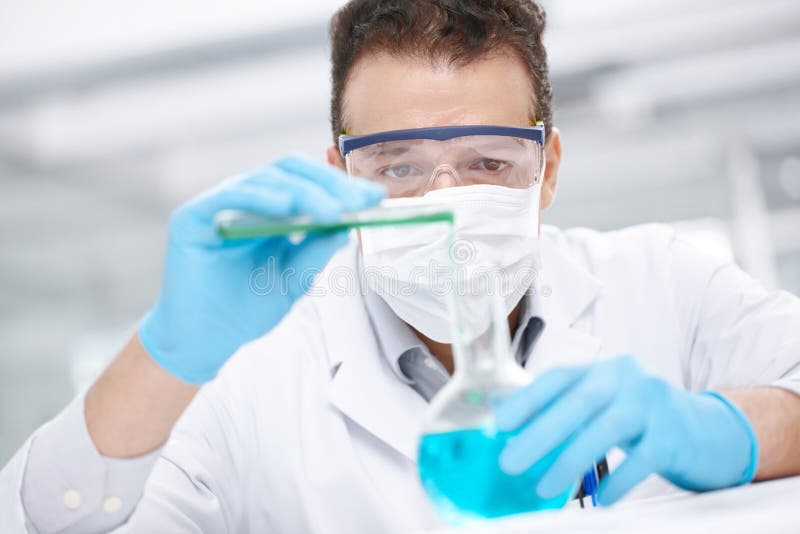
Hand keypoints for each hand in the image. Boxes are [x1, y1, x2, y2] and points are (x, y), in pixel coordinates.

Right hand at [139, 155, 384, 383]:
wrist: (204, 341)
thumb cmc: (246, 309)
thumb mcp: (293, 280)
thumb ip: (315, 251)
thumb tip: (346, 227)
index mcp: (270, 210)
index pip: (309, 184)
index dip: (341, 187)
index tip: (375, 197)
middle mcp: (245, 200)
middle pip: (291, 173)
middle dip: (328, 185)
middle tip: (357, 200)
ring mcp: (218, 205)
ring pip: (266, 179)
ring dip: (303, 192)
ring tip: (332, 209)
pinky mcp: (193, 215)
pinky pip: (231, 196)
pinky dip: (261, 197)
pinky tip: (287, 206)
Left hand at [494, 355, 757, 504]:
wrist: (706, 430)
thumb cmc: (639, 418)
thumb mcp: (603, 403)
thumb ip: (562, 407)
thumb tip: (502, 418)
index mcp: (603, 368)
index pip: (559, 377)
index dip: (527, 399)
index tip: (500, 423)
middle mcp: (627, 378)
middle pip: (579, 402)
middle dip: (540, 433)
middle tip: (509, 462)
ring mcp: (654, 404)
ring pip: (607, 429)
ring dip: (570, 459)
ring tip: (543, 487)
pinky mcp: (675, 437)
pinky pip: (642, 460)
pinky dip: (618, 480)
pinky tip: (599, 498)